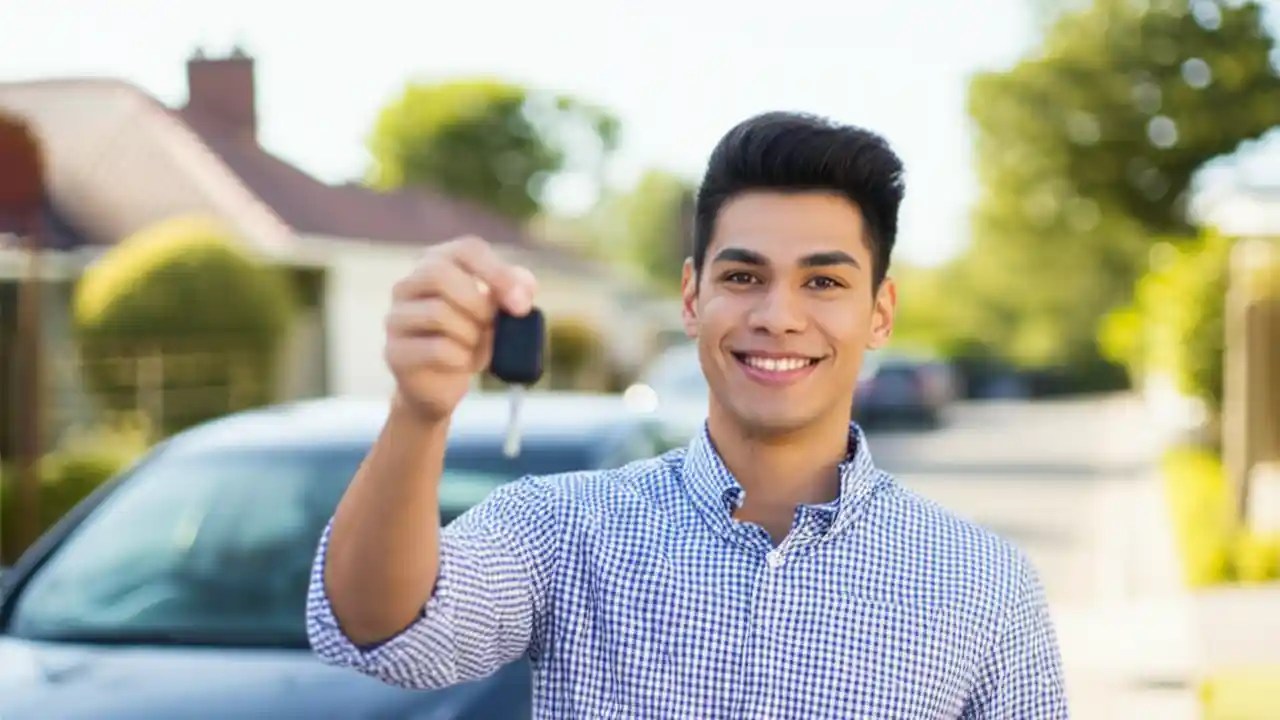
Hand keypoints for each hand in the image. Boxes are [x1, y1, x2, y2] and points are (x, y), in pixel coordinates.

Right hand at [384, 236, 536, 423]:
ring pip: (437, 312)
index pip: (467, 249)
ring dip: (471, 334)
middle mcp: (409, 284)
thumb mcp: (497, 312)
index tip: (521, 304)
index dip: (497, 272)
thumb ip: (514, 291)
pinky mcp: (395, 351)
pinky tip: (463, 362)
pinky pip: (436, 348)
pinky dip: (461, 358)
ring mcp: (396, 317)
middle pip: (439, 274)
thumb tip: (523, 290)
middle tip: (492, 325)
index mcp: (438, 263)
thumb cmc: (469, 339)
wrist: (441, 385)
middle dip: (477, 303)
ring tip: (475, 346)